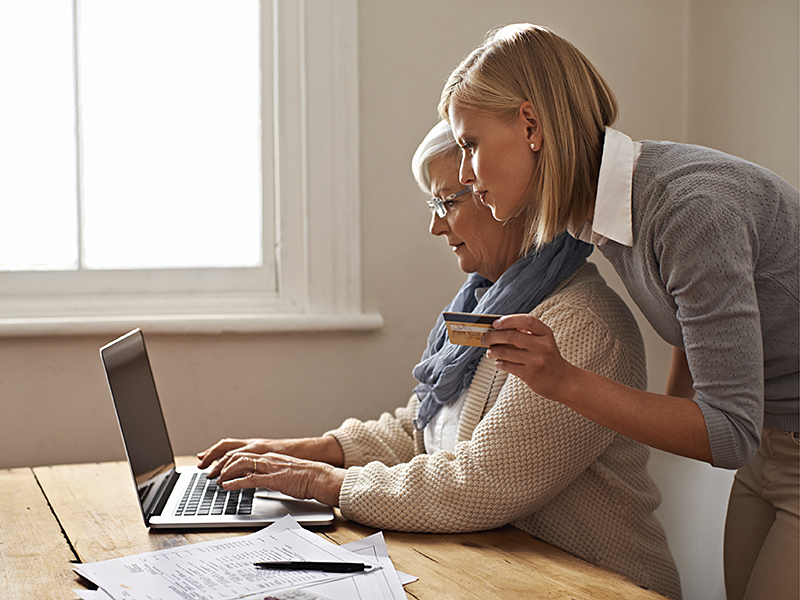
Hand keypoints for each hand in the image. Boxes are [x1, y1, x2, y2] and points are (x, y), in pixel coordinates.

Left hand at [217, 451, 344, 506]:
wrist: (319, 477)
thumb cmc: (304, 477)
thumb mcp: (283, 472)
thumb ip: (269, 473)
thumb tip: (256, 479)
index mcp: (269, 456)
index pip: (242, 453)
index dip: (226, 459)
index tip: (216, 466)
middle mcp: (267, 458)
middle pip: (237, 455)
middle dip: (221, 464)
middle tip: (211, 474)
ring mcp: (270, 467)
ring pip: (240, 464)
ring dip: (225, 472)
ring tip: (217, 481)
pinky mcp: (273, 479)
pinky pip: (250, 479)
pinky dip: (236, 482)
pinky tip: (227, 486)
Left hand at [482, 314, 576, 400]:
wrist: (562, 380)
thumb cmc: (548, 357)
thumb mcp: (543, 340)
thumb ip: (525, 333)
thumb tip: (497, 328)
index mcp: (545, 333)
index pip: (526, 321)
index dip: (509, 320)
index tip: (495, 323)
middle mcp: (542, 346)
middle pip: (511, 336)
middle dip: (493, 336)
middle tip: (485, 338)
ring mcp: (536, 361)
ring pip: (506, 352)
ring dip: (493, 351)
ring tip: (490, 351)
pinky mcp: (530, 374)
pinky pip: (508, 366)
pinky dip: (499, 362)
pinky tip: (498, 361)